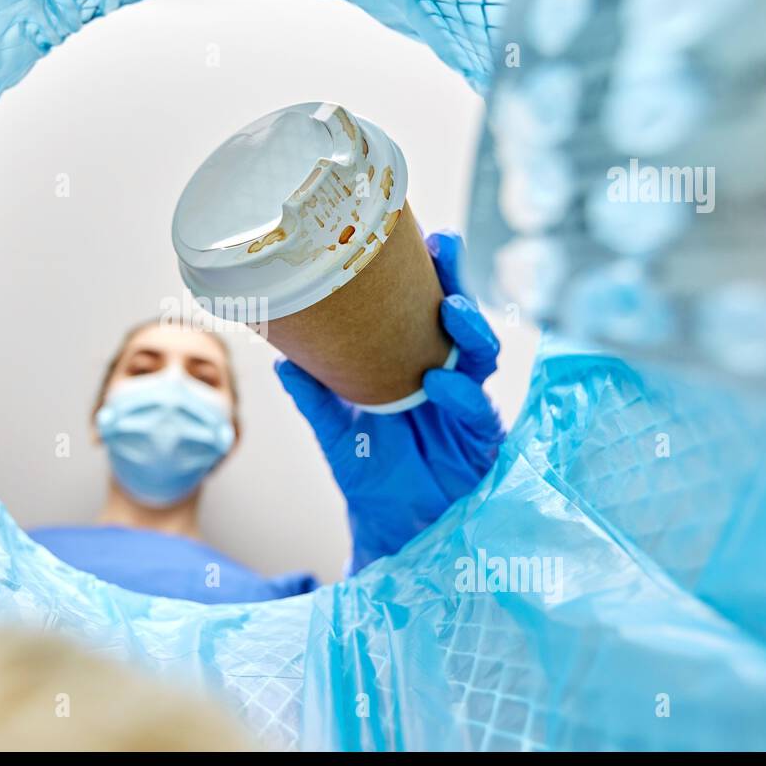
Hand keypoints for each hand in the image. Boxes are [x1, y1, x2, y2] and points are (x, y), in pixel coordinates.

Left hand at [274, 231, 504, 573]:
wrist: (390, 529)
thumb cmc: (374, 473)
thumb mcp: (337, 432)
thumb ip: (316, 397)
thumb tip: (283, 358)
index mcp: (416, 363)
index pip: (425, 310)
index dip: (429, 274)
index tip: (421, 236)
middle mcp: (450, 376)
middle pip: (461, 319)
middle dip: (458, 281)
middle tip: (446, 248)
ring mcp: (469, 406)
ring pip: (480, 356)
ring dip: (469, 328)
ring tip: (450, 310)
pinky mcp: (481, 441)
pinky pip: (476, 411)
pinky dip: (460, 395)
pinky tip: (442, 383)